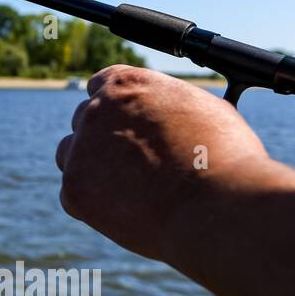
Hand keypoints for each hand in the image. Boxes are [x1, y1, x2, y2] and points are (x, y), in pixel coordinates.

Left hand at [54, 65, 270, 262]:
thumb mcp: (202, 109)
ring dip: (91, 167)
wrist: (218, 206)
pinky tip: (127, 211)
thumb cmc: (224, 159)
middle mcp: (95, 110)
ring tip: (131, 188)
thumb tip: (164, 110)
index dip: (116, 107)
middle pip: (84, 120)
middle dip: (104, 138)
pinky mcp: (74, 188)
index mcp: (126, 84)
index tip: (127, 123)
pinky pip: (73, 194)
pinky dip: (94, 205)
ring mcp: (81, 149)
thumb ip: (167, 104)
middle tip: (134, 164)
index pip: (102, 85)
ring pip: (70, 154)